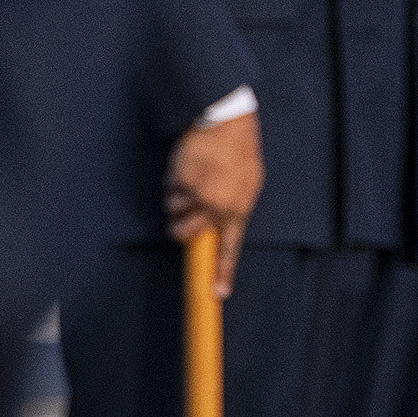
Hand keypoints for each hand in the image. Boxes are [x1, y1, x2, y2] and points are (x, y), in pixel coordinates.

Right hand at [166, 111, 262, 296]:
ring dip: (176, 200)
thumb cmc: (238, 151)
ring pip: (173, 213)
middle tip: (180, 215)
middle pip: (185, 235)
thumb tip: (219, 229)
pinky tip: (188, 165)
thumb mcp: (247, 182)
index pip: (230, 248)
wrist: (226, 122)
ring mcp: (199, 196)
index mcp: (238, 209)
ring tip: (191, 179)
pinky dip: (173, 181)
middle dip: (178, 229)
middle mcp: (218, 207)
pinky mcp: (183, 182)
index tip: (217, 294)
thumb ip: (234, 206)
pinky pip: (169, 191)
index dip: (222, 272)